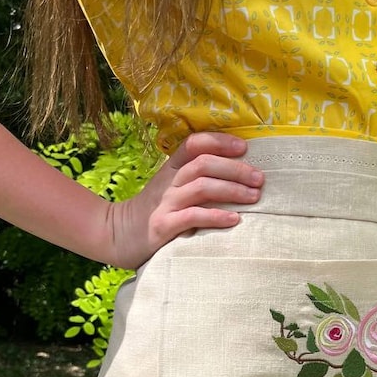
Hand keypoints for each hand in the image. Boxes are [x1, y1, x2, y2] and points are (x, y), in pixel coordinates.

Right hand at [106, 132, 263, 267]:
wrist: (116, 235)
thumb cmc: (153, 211)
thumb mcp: (169, 187)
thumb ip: (193, 177)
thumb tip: (234, 171)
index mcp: (171, 169)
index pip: (194, 144)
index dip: (219, 141)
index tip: (243, 147)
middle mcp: (168, 182)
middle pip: (204, 164)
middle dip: (235, 169)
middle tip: (260, 179)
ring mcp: (165, 203)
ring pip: (201, 187)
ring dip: (231, 190)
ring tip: (254, 197)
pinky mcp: (162, 226)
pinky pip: (192, 217)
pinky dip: (215, 216)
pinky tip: (234, 219)